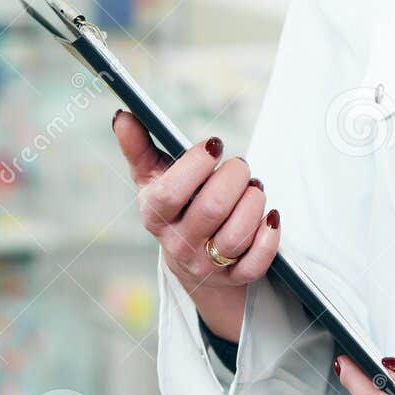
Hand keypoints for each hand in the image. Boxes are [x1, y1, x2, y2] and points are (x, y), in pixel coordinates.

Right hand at [112, 108, 278, 342]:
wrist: (191, 258)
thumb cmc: (174, 206)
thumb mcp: (153, 177)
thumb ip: (138, 146)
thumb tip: (123, 116)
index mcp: (156, 215)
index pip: (171, 193)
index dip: (196, 165)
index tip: (214, 145)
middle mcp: (179, 243)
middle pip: (212, 209)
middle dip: (234, 177)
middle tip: (240, 166)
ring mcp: (206, 264)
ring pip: (237, 235)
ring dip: (254, 202)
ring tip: (254, 188)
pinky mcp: (234, 277)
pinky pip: (256, 263)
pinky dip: (268, 237)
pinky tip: (271, 217)